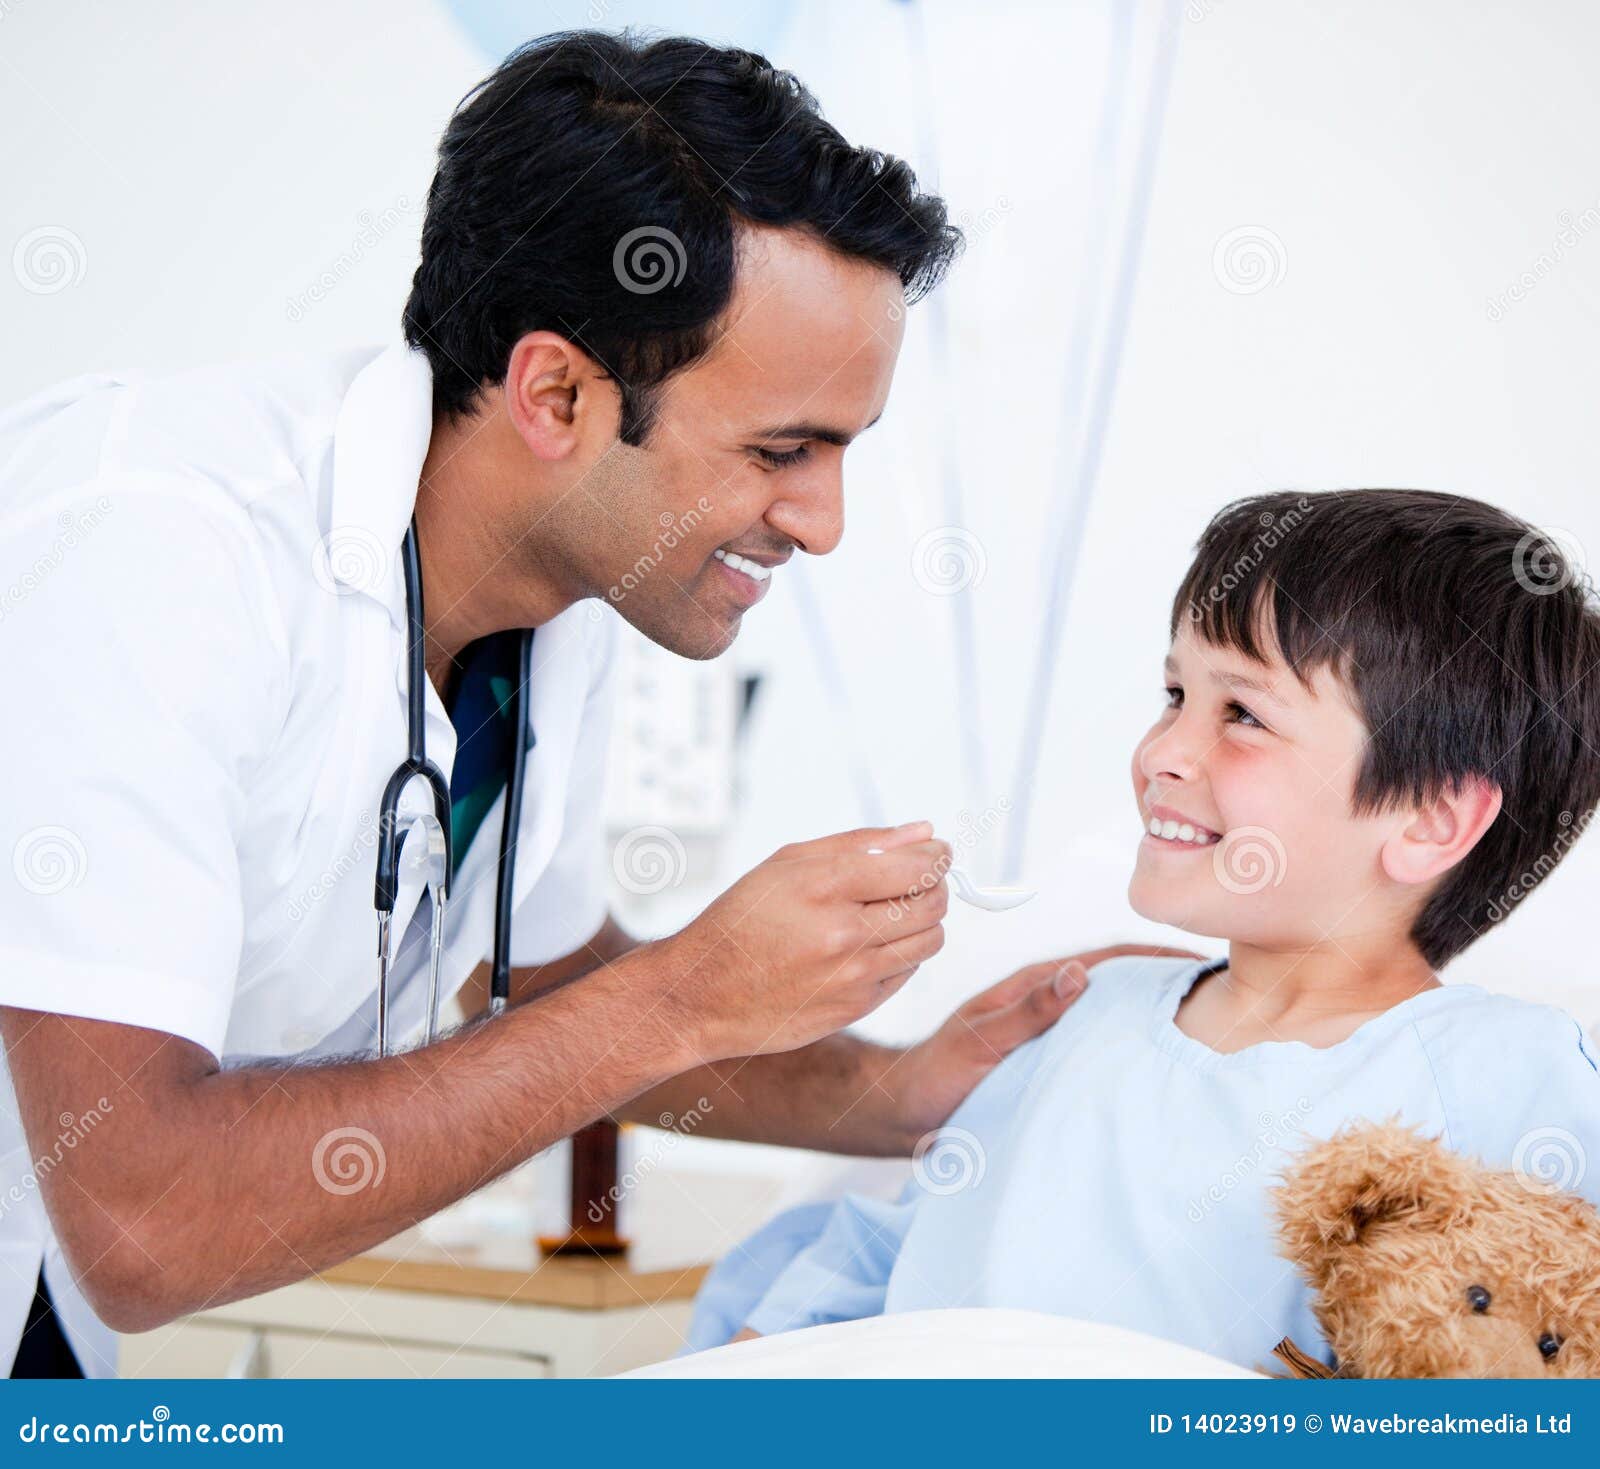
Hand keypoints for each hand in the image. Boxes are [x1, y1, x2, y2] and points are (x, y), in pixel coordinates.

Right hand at [658, 822, 950, 1061]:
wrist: (703, 993)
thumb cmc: (742, 922)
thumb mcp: (787, 864)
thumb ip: (861, 843)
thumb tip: (923, 833)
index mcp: (823, 886)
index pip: (915, 867)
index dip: (937, 856)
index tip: (938, 853)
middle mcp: (843, 933)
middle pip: (931, 903)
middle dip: (935, 886)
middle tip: (920, 880)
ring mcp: (852, 976)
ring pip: (930, 941)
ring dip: (925, 922)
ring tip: (896, 912)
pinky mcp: (856, 1007)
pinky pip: (907, 972)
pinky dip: (901, 954)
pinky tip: (870, 945)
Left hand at [890, 943, 1208, 1143]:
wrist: (904, 1113)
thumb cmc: (937, 1074)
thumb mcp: (981, 1040)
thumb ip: (1027, 1010)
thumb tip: (1081, 971)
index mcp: (1036, 985)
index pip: (1110, 959)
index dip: (1159, 958)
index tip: (1208, 962)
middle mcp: (1051, 1004)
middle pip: (1123, 985)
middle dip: (1174, 986)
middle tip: (1232, 999)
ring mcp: (1055, 1035)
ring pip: (1117, 1019)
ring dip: (1159, 1020)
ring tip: (1215, 1036)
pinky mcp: (1054, 1066)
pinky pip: (1103, 1052)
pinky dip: (1136, 1053)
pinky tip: (1164, 1072)